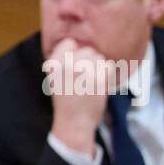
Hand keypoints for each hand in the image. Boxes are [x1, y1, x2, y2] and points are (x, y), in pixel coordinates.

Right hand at [45, 36, 112, 154]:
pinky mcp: (98, 80)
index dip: (76, 51)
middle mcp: (66, 65)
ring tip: (93, 81)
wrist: (74, 122)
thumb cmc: (67, 100)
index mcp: (54, 63)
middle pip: (88, 49)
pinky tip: (101, 83)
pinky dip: (108, 74)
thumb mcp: (56, 77)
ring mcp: (83, 72)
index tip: (76, 64)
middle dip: (91, 61)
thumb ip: (63, 59)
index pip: (70, 42)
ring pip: (100, 57)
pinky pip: (109, 66)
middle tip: (87, 77)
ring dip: (100, 67)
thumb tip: (79, 42)